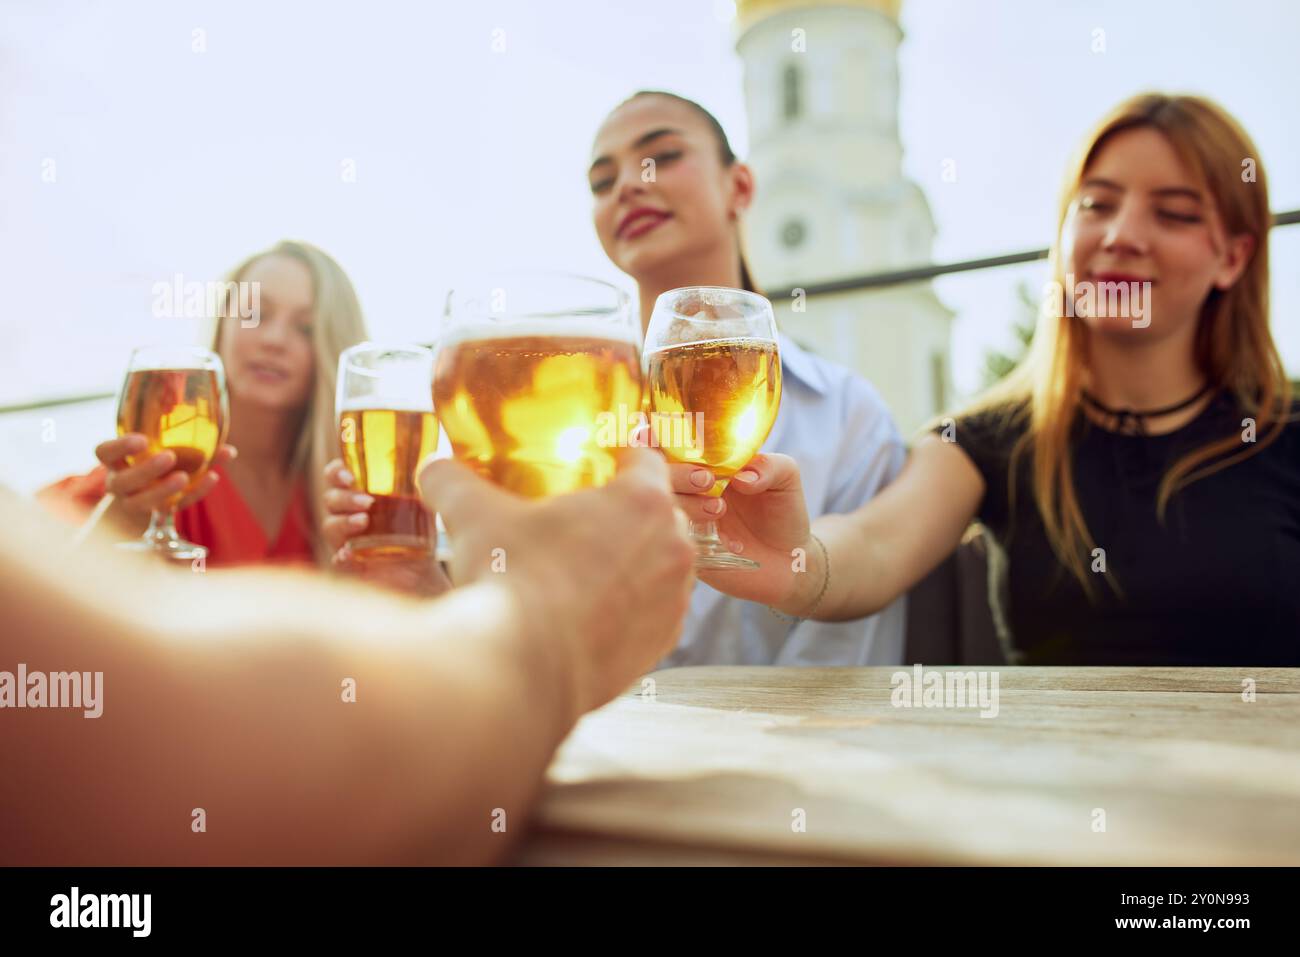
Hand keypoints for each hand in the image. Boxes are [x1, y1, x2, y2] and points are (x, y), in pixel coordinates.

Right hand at [97, 434, 235, 515]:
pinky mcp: (158, 514)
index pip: (104, 452)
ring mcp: (136, 502)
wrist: (154, 491)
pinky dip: (195, 493)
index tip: (142, 440)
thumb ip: (194, 442)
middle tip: (169, 457)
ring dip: (163, 490)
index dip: (119, 447)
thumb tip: (229, 449)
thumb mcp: (167, 447)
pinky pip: (174, 507)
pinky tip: (213, 477)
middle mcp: (121, 484)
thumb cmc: (160, 459)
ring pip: (141, 502)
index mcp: (116, 461)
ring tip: (184, 477)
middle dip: (145, 470)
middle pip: (123, 481)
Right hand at [322, 458, 449, 597]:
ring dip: (344, 522)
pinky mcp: (351, 566)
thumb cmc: (420, 529)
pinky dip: (341, 557)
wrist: (425, 568)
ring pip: (330, 527)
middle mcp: (346, 515)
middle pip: (331, 500)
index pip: (335, 477)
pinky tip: (347, 554)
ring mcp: (346, 540)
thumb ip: (424, 484)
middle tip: (368, 502)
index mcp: (358, 494)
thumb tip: (434, 465)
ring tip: (364, 521)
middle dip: (345, 498)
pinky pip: (337, 561)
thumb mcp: (423, 503)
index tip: (350, 476)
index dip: (335, 472)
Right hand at [420, 448, 695, 714]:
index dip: (625, 457)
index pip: (647, 459)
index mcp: (642, 502)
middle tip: (590, 519)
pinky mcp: (663, 644)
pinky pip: (656, 613)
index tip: (610, 461)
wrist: (519, 670)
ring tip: (591, 568)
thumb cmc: (508, 581)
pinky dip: (634, 608)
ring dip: (637, 562)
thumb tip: (434, 467)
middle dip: (630, 514)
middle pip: (660, 514)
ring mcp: (672, 600)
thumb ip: (453, 480)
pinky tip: (594, 610)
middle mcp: (673, 548)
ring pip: (664, 565)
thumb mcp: (474, 517)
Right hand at [666, 453, 812, 608]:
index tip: (657, 435)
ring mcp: (686, 521)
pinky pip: (677, 543)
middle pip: (659, 475)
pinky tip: (729, 542)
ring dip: (687, 503)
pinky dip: (695, 538)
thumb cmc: (784, 511)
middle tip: (707, 481)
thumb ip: (768, 466)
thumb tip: (742, 476)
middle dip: (677, 473)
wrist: (791, 560)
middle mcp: (688, 491)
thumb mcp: (786, 476)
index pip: (671, 446)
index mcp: (704, 465)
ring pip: (664, 507)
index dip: (658, 438)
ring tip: (720, 509)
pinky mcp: (690, 551)